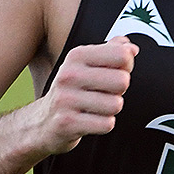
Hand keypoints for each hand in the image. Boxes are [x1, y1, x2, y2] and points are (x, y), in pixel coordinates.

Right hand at [31, 37, 136, 155]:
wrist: (41, 123)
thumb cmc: (72, 91)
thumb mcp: (86, 66)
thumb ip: (111, 51)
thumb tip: (132, 48)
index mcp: (76, 55)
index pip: (122, 55)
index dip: (126, 67)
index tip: (114, 73)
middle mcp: (69, 75)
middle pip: (122, 81)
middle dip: (119, 91)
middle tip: (103, 94)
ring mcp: (66, 99)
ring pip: (116, 104)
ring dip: (111, 110)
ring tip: (95, 109)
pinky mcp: (67, 123)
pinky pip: (107, 124)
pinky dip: (104, 125)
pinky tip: (90, 121)